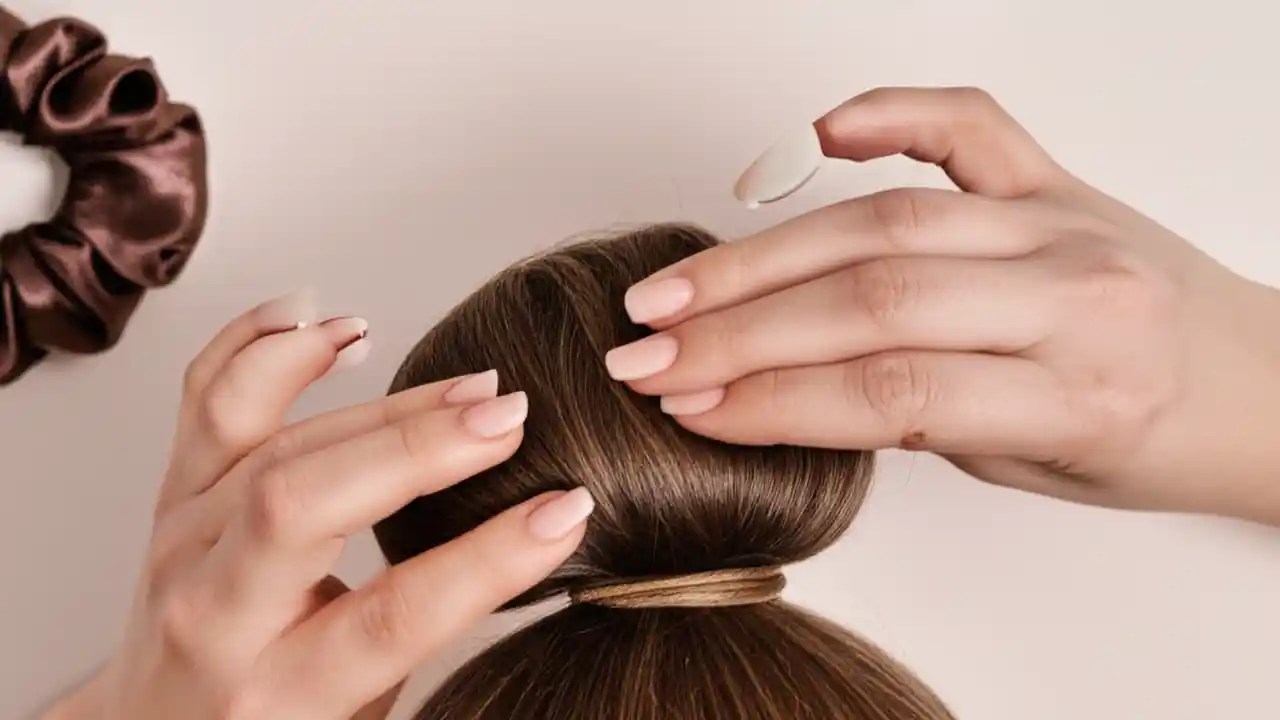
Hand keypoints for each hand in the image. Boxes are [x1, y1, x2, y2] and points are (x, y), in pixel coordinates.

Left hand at [44, 295, 592, 719]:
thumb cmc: (273, 716)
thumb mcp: (356, 706)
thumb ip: (421, 625)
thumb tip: (539, 526)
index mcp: (277, 690)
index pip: (393, 613)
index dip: (488, 558)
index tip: (565, 508)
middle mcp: (214, 609)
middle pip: (304, 504)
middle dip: (417, 449)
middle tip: (511, 417)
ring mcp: (182, 538)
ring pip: (268, 443)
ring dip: (376, 400)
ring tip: (464, 382)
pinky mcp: (170, 491)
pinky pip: (205, 399)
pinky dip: (261, 346)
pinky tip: (324, 320)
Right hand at [606, 86, 1279, 525]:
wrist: (1262, 386)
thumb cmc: (1150, 442)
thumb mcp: (1031, 468)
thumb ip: (916, 419)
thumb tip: (775, 385)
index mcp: (1080, 393)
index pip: (890, 391)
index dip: (770, 400)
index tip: (684, 407)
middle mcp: (1076, 293)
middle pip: (874, 299)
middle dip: (740, 330)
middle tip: (648, 349)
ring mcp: (1067, 220)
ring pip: (888, 220)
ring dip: (767, 255)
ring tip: (681, 289)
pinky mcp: (1059, 176)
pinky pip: (968, 123)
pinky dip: (888, 113)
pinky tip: (815, 136)